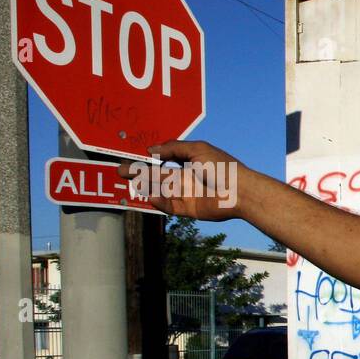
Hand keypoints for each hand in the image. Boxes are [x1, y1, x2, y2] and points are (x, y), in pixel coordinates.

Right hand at [115, 139, 250, 221]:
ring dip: (144, 186)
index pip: (165, 159)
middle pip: (158, 175)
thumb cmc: (222, 167)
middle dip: (138, 173)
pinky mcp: (190, 209)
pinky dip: (159, 202)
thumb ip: (172, 148)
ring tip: (129, 181)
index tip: (133, 155)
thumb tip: (150, 149)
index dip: (149, 158)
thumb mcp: (197, 149)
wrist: (240, 192)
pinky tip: (149, 195)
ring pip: (160, 190)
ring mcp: (187, 194)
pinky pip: (169, 206)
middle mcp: (187, 178)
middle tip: (119, 170)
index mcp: (190, 161)